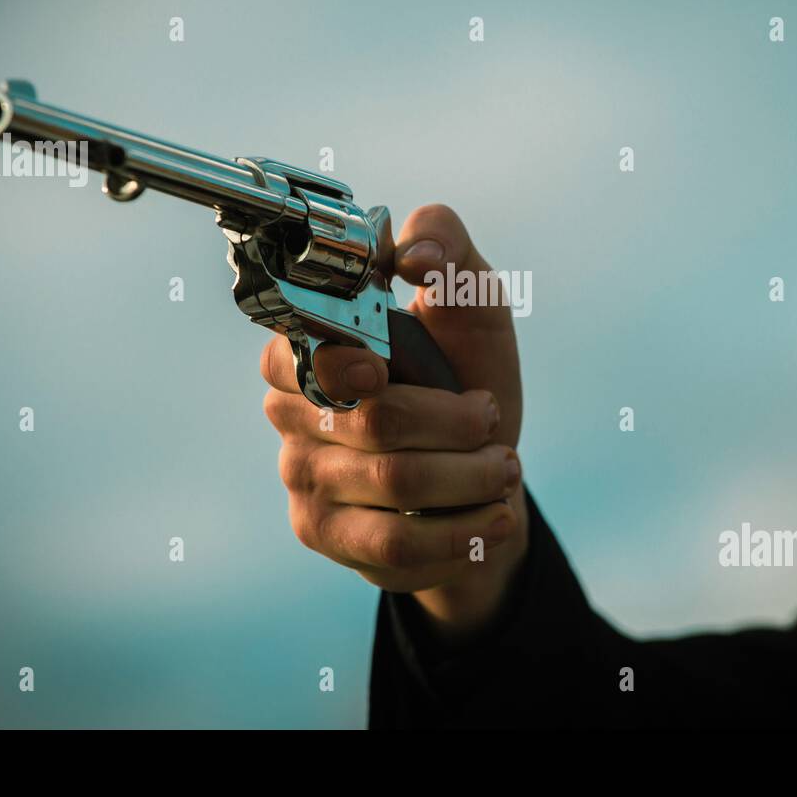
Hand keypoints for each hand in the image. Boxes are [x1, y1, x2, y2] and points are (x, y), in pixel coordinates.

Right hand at [261, 204, 527, 638]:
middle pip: (374, 424)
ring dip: (472, 478)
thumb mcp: (472, 303)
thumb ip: (447, 248)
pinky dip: (462, 534)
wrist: (481, 468)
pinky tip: (493, 518)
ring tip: (505, 468)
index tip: (388, 368)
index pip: (301, 355)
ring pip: (394, 486)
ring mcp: (303, 479)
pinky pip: (395, 548)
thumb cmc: (468, 373)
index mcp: (311, 345)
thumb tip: (416, 255)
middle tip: (493, 420)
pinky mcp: (327, 535)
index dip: (346, 365)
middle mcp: (291, 411)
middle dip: (457, 424)